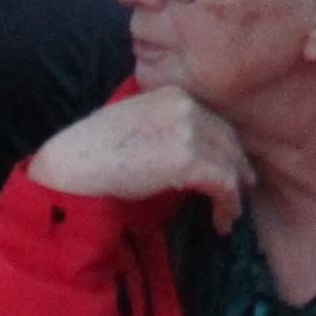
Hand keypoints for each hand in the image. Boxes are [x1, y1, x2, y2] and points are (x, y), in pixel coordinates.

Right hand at [24, 87, 254, 222]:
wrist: (72, 164)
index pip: (212, 118)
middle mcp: (185, 107)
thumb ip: (161, 126)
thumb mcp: (133, 122)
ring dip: (234, 192)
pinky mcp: (189, 162)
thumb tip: (181, 150)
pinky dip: (228, 205)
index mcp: (171, 93)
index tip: (230, 162)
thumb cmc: (92, 150)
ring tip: (230, 214)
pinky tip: (223, 222)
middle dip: (236, 165)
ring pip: (229, 163)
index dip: (224, 143)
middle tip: (242, 187)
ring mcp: (189, 132)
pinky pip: (224, 185)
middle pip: (226, 138)